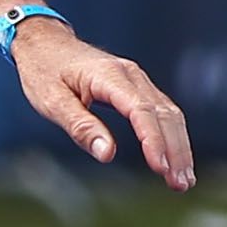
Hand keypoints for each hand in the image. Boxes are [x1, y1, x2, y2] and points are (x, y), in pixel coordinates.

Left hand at [12, 18, 193, 188]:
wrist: (44, 41)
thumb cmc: (44, 70)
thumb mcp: (52, 101)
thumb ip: (81, 127)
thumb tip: (107, 154)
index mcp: (109, 76)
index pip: (141, 111)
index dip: (153, 141)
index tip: (160, 168)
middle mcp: (131, 75)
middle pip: (164, 114)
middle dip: (175, 151)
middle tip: (179, 185)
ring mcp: (138, 79)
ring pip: (170, 114)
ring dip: (179, 147)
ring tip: (182, 181)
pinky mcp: (137, 87)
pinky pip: (163, 112)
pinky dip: (172, 137)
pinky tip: (175, 160)